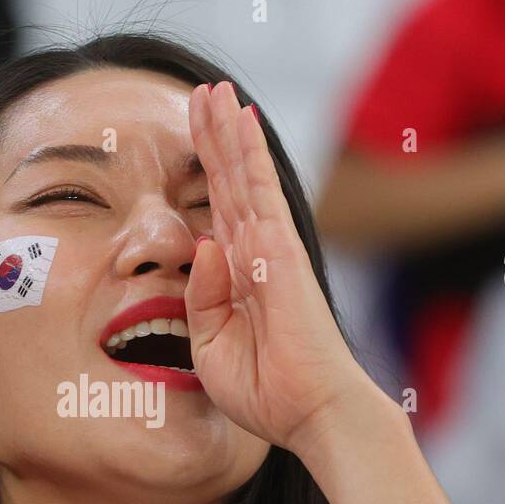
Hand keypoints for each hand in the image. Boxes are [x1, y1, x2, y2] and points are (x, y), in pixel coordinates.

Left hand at [185, 81, 378, 450]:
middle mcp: (257, 255)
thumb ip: (202, 298)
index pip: (219, 213)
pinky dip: (248, 152)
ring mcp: (271, 248)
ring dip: (227, 131)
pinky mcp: (281, 250)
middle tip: (201, 93)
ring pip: (243, 176)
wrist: (312, 413)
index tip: (192, 136)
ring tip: (213, 89)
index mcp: (241, 279)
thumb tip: (206, 245)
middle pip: (229, 184)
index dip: (205, 174)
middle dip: (213, 138)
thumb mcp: (211, 347)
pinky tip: (239, 118)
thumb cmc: (269, 392)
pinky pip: (260, 190)